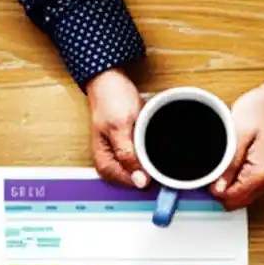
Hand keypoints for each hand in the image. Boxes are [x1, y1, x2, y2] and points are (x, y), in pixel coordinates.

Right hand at [86, 69, 147, 188]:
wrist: (109, 80)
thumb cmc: (111, 100)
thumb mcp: (121, 128)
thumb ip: (128, 156)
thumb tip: (139, 182)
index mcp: (105, 164)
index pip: (133, 184)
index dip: (148, 175)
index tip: (158, 161)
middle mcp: (110, 165)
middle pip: (138, 179)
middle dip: (150, 166)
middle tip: (153, 144)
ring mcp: (119, 157)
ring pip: (142, 169)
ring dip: (150, 157)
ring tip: (148, 137)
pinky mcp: (127, 149)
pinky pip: (142, 158)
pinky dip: (149, 151)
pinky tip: (150, 140)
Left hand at [213, 64, 263, 209]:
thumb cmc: (260, 111)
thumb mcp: (237, 136)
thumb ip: (228, 166)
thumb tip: (217, 188)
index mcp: (262, 173)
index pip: (231, 198)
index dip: (215, 188)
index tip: (210, 173)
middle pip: (237, 202)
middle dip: (223, 189)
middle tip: (217, 168)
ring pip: (243, 196)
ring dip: (231, 185)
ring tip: (228, 162)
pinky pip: (250, 187)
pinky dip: (239, 180)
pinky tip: (236, 164)